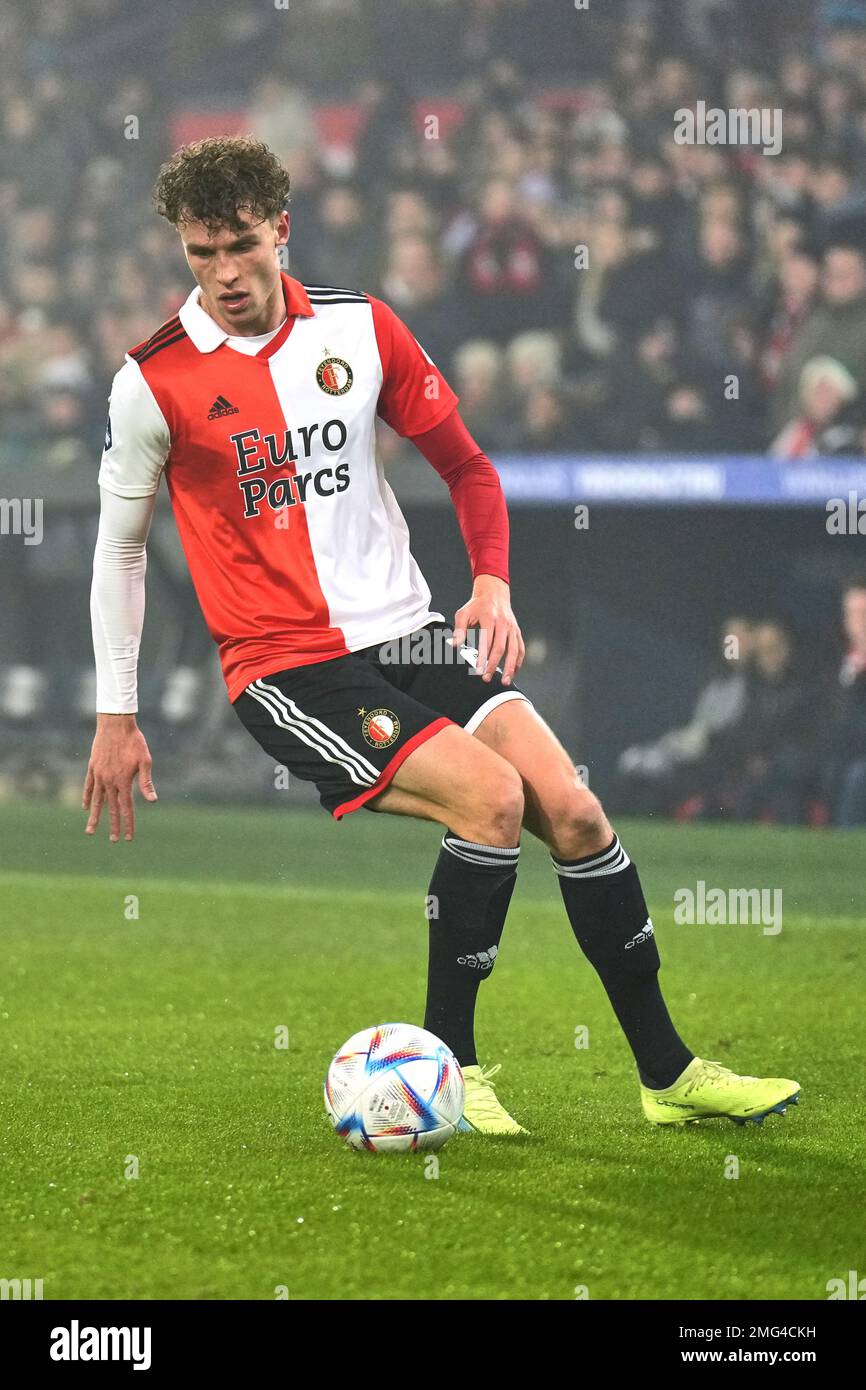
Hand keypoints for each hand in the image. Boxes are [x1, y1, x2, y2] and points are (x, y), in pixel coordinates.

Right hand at [82, 714, 156, 841]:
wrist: (115, 724)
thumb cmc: (134, 742)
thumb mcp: (145, 761)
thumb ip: (146, 782)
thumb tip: (153, 801)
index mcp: (124, 781)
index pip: (127, 808)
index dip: (128, 824)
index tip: (129, 838)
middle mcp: (109, 782)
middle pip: (111, 808)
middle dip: (113, 825)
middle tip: (113, 841)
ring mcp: (99, 775)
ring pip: (96, 801)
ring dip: (94, 817)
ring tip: (90, 832)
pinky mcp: (92, 768)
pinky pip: (89, 787)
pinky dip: (87, 798)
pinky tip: (85, 807)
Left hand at [451, 575, 524, 684]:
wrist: (494, 593)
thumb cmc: (477, 605)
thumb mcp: (464, 613)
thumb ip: (459, 629)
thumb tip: (454, 645)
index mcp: (489, 618)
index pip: (487, 641)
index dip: (483, 657)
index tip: (478, 669)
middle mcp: (503, 623)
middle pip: (500, 648)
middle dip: (494, 665)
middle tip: (487, 678)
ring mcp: (512, 628)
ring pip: (514, 650)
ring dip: (510, 667)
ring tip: (505, 681)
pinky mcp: (517, 632)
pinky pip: (520, 648)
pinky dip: (518, 661)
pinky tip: (513, 672)